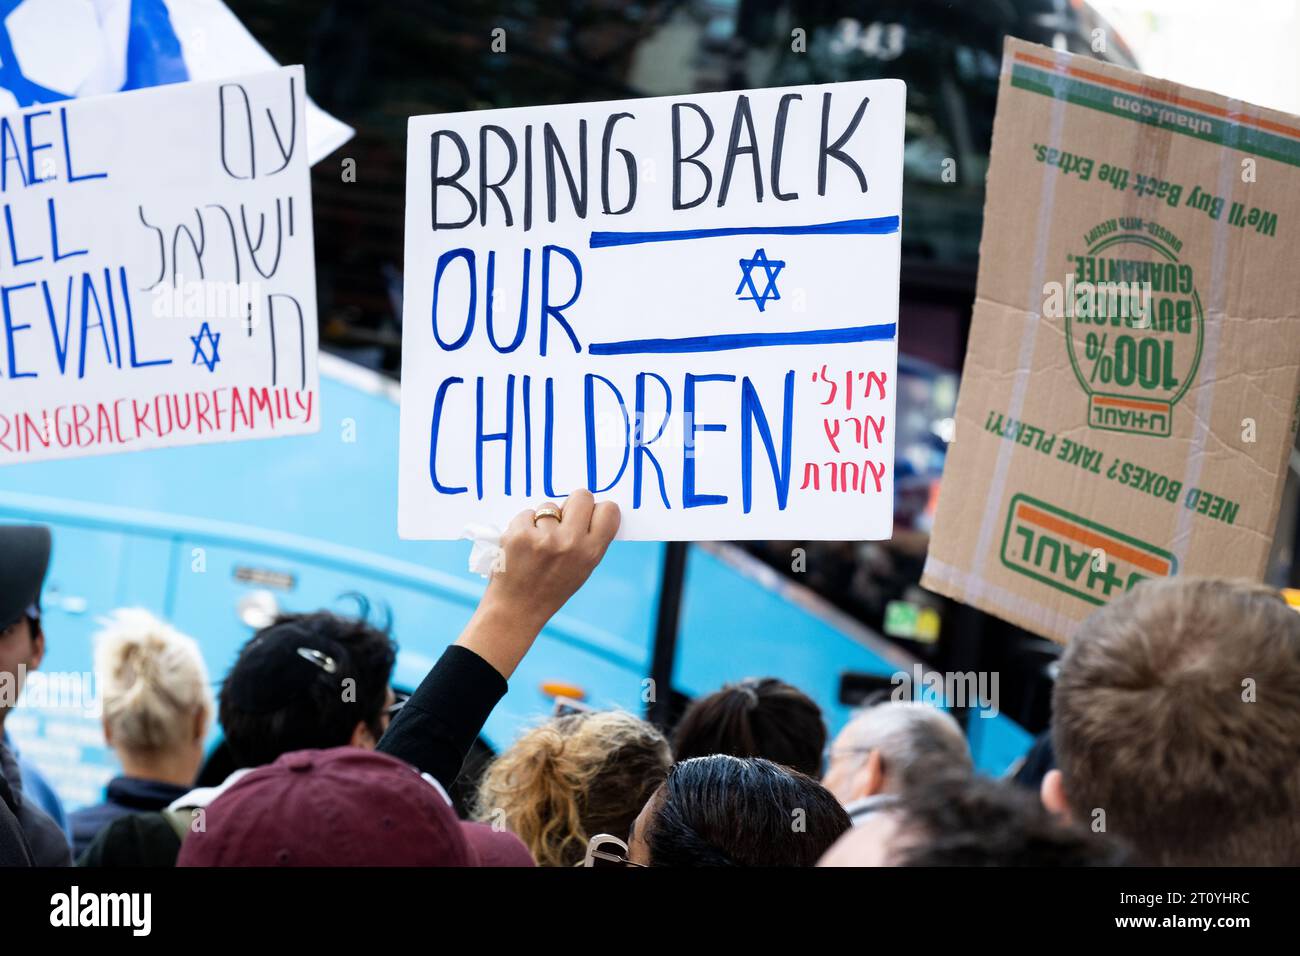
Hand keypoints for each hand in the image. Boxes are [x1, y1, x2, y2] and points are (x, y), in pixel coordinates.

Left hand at [456, 489, 619, 677]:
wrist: (516, 609)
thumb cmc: (550, 589)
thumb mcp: (582, 570)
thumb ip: (589, 541)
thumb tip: (591, 508)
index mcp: (591, 553)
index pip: (608, 510)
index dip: (598, 510)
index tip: (590, 516)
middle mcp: (570, 542)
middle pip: (582, 496)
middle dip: (573, 505)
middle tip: (564, 521)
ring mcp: (543, 537)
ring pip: (549, 506)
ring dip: (544, 520)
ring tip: (538, 544)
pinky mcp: (518, 533)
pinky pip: (527, 513)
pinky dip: (524, 526)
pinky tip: (523, 546)